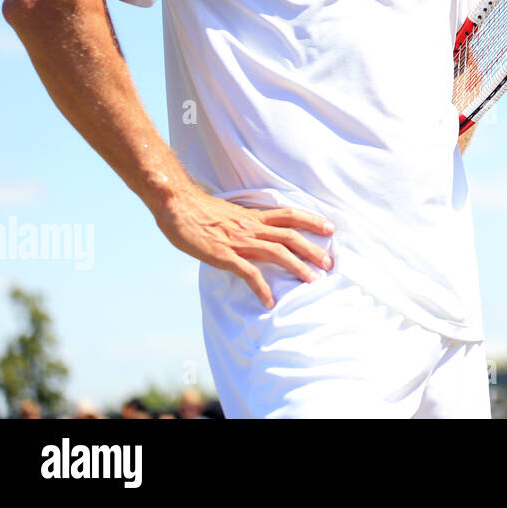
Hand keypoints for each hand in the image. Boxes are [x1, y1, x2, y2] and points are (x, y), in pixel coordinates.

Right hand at [150, 186, 334, 308]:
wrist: (177, 205)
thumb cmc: (198, 210)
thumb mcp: (229, 212)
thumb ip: (244, 222)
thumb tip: (253, 231)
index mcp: (254, 215)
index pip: (290, 215)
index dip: (311, 221)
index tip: (330, 228)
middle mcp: (252, 226)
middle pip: (291, 236)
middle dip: (313, 250)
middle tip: (329, 264)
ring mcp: (240, 241)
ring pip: (278, 253)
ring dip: (298, 268)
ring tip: (312, 281)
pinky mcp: (225, 255)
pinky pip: (249, 274)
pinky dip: (262, 289)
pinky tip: (270, 302)